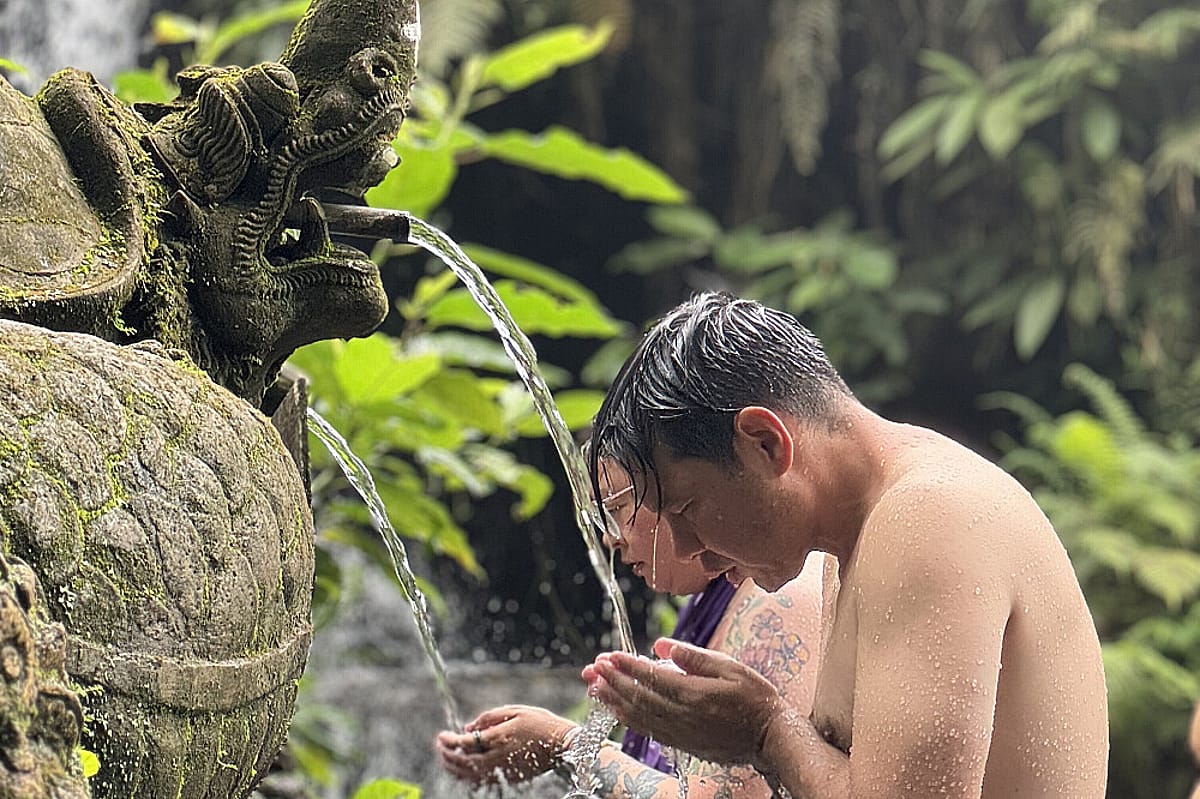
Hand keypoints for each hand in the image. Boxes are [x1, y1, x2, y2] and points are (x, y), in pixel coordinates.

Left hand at [435, 704, 577, 784]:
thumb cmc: (540, 723)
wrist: (562, 744)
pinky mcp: (509, 778)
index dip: (450, 741)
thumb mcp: (515, 711)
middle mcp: (499, 757)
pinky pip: (482, 781)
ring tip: (446, 760)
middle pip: (465, 762)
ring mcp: (504, 770)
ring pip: (471, 776)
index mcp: (500, 738)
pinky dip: (468, 777)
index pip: (466, 743)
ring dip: (455, 769)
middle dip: (448, 756)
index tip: (441, 736)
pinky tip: (463, 770)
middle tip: (440, 747)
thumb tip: (468, 727)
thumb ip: (489, 718)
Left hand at [583, 638, 783, 766]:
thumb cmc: (755, 698)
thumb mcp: (730, 667)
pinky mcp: (683, 743)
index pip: (650, 677)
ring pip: (638, 716)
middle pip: (637, 697)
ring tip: (594, 688)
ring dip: (613, 701)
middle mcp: (682, 715)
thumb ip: (693, 657)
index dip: (626, 666)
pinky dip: (627, 719)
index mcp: (693, 693)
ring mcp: (681, 732)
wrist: (771, 738)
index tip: (608, 655)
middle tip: (592, 668)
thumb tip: (660, 646)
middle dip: (611, 681)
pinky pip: (647, 730)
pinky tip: (617, 710)